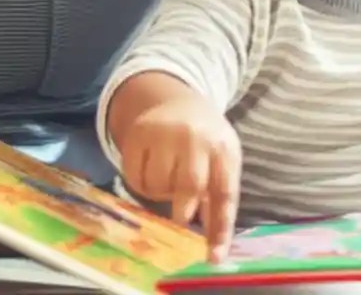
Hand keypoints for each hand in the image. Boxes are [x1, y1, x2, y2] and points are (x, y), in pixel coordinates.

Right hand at [119, 93, 241, 262]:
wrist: (178, 101)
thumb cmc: (206, 141)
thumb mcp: (221, 161)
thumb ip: (218, 198)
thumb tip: (214, 252)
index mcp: (224, 148)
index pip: (225, 193)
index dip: (220, 229)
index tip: (213, 258)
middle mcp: (195, 137)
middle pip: (189, 186)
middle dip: (183, 211)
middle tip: (180, 220)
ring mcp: (165, 132)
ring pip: (158, 184)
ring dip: (160, 194)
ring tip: (166, 182)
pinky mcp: (138, 133)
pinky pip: (134, 176)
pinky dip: (141, 185)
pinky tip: (149, 172)